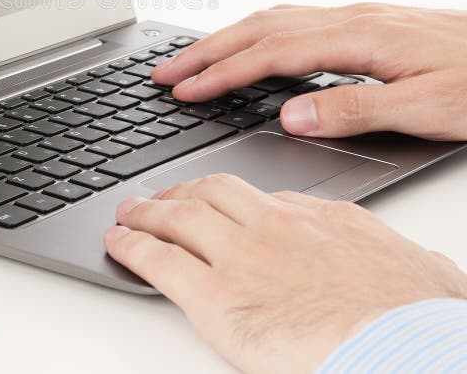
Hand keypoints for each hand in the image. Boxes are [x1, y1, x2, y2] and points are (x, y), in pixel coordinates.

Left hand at [104, 174, 466, 373]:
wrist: (406, 350)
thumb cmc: (417, 321)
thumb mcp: (424, 273)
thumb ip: (405, 258)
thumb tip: (423, 262)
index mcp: (320, 218)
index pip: (261, 198)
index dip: (229, 200)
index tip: (217, 203)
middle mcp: (274, 226)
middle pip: (211, 193)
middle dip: (182, 192)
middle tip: (164, 198)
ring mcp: (241, 257)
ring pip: (179, 218)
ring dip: (147, 212)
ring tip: (128, 213)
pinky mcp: (216, 297)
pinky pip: (160, 261)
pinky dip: (133, 247)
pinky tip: (119, 242)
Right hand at [151, 3, 466, 139]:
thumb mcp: (431, 107)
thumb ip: (358, 109)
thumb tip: (290, 115)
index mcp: (358, 38)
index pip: (271, 55)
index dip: (222, 73)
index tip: (186, 90)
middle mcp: (349, 19)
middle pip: (258, 28)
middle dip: (206, 51)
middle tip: (166, 72)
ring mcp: (355, 16)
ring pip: (272, 19)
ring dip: (226, 38)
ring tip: (193, 60)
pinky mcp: (363, 22)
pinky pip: (293, 20)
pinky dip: (256, 33)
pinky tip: (252, 46)